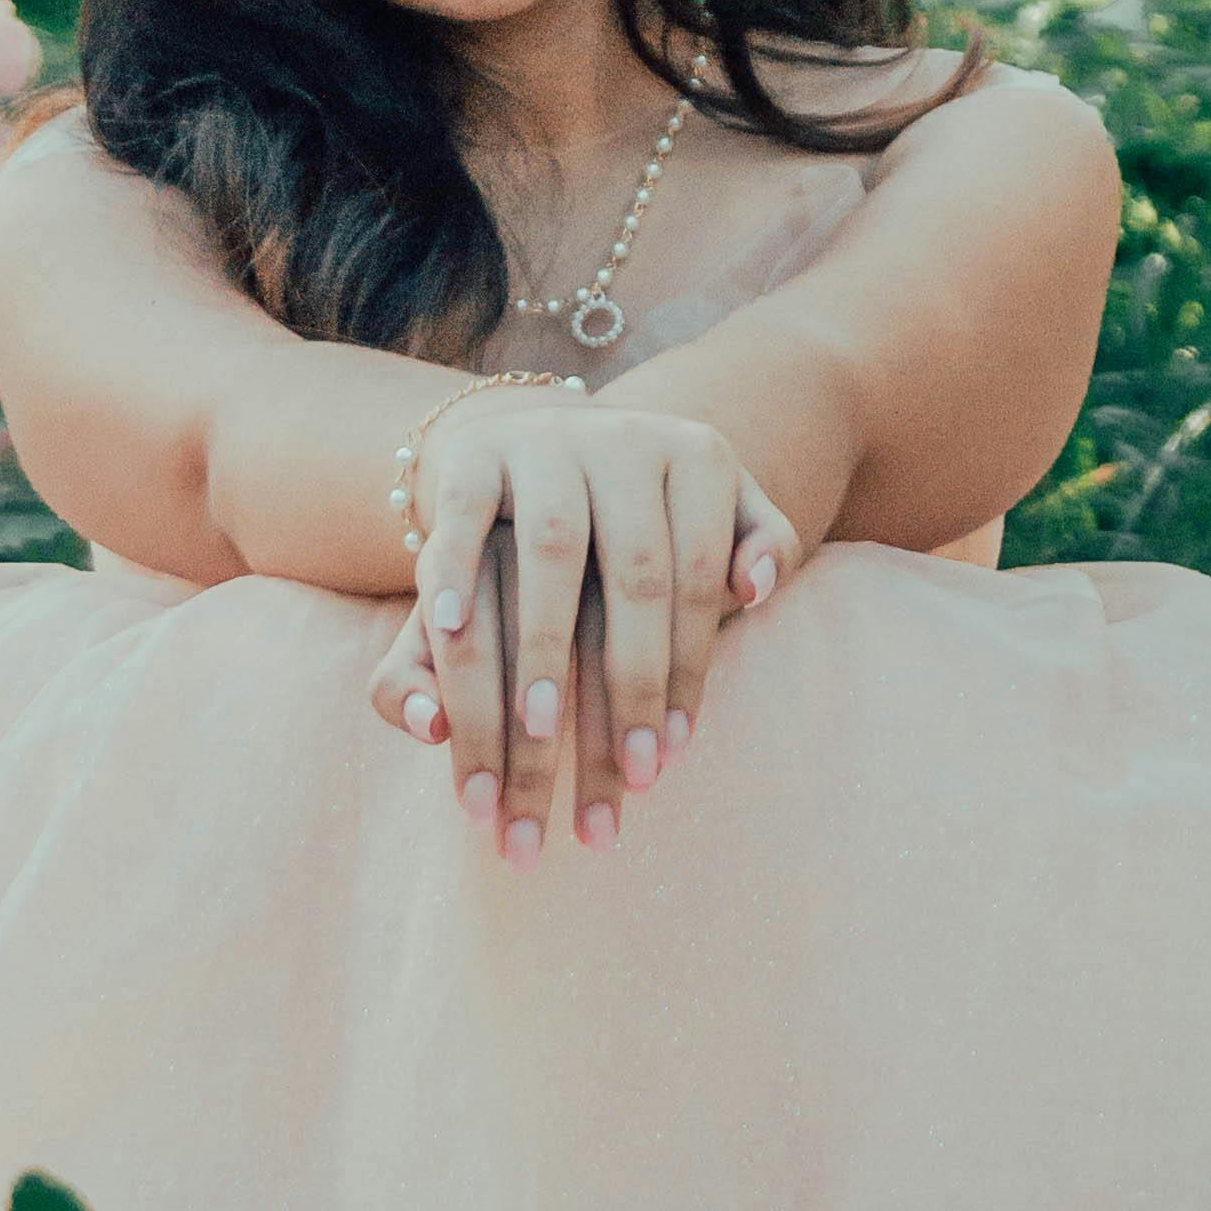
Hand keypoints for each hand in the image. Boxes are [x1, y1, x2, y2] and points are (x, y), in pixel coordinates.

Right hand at [382, 398, 797, 854]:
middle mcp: (624, 442)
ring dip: (543, 647)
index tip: (671, 757)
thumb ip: (760, 541)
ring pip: (552, 554)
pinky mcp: (476, 453)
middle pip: (636, 577)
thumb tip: (756, 588)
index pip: (699, 581)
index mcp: (696, 457)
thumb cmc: (645, 508)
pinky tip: (449, 635)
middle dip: (631, 684)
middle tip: (627, 777)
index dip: (688, 673)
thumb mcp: (716, 507)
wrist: (545, 432)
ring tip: (540, 733)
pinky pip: (463, 516)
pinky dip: (454, 575)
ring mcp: (546, 442)